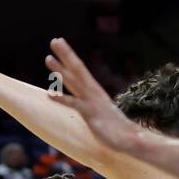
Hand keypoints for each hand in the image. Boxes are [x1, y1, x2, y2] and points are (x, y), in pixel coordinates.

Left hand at [44, 37, 143, 153]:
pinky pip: (74, 104)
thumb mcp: (103, 114)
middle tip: (55, 40)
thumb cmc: (117, 129)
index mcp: (95, 91)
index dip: (70, 57)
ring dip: (60, 70)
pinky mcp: (90, 114)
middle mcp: (93, 92)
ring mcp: (92, 101)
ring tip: (48, 58)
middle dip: (66, 55)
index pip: (81, 70)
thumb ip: (94, 108)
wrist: (130, 138)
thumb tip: (89, 106)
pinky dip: (62, 99)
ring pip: (74, 81)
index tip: (61, 44)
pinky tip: (50, 94)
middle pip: (77, 69)